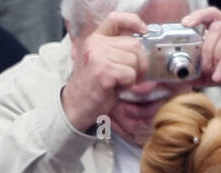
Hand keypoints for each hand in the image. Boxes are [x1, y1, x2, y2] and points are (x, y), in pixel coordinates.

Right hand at [62, 10, 147, 130]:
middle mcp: (96, 44)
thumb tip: (140, 46)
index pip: (115, 19)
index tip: (144, 31)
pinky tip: (116, 89)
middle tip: (131, 76)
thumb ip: (116, 50)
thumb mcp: (101, 61)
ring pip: (134, 61)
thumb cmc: (92, 87)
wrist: (76, 106)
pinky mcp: (104, 72)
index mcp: (95, 39)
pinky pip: (130, 75)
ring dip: (133, 76)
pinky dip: (128, 85)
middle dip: (140, 63)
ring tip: (118, 82)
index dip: (133, 22)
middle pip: (134, 45)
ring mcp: (99, 56)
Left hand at [183, 7, 220, 92]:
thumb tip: (186, 77)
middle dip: (206, 48)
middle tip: (203, 67)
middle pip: (216, 28)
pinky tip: (220, 76)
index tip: (186, 25)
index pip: (212, 14)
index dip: (198, 17)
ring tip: (213, 72)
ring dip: (216, 55)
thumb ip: (205, 73)